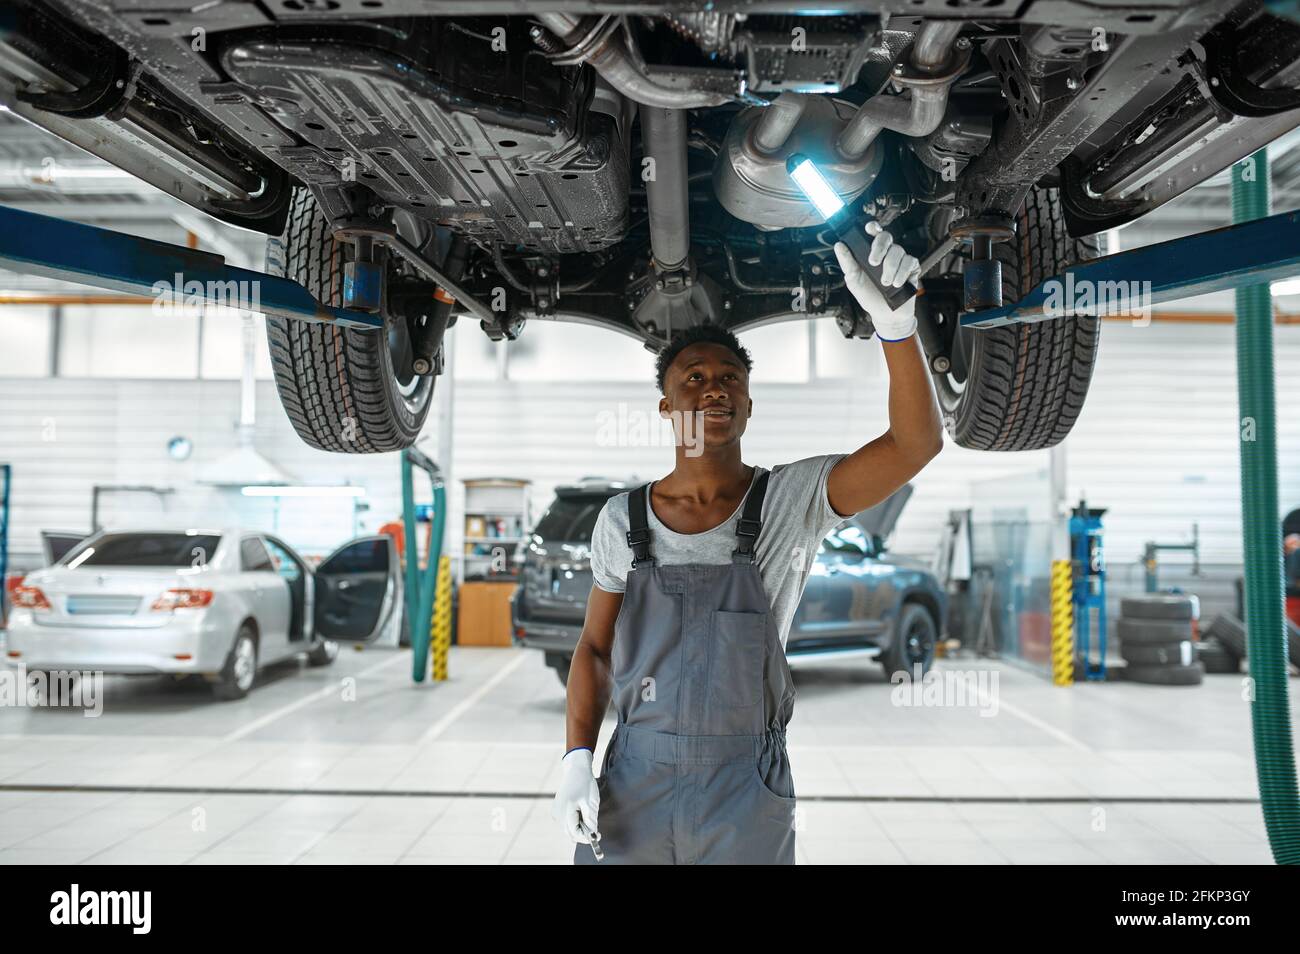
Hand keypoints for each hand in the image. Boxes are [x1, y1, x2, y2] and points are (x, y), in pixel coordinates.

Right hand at [551, 747, 599, 842]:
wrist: (576, 770)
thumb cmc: (585, 785)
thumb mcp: (591, 803)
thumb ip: (591, 821)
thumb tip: (593, 836)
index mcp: (566, 811)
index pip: (575, 833)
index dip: (587, 838)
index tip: (599, 836)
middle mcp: (558, 814)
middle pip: (570, 833)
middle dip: (583, 834)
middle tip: (595, 829)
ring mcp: (555, 812)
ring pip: (568, 829)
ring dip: (578, 829)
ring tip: (587, 817)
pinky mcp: (556, 810)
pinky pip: (565, 823)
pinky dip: (574, 823)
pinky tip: (580, 813)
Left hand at [833, 221, 920, 341]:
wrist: (886, 315)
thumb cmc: (870, 296)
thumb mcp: (854, 281)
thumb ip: (847, 263)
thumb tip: (839, 246)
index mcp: (871, 252)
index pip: (873, 233)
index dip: (873, 227)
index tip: (870, 229)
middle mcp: (886, 253)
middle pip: (886, 237)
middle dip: (879, 248)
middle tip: (873, 263)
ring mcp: (900, 259)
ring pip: (898, 251)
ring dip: (890, 267)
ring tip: (885, 283)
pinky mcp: (912, 267)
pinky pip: (909, 262)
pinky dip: (902, 273)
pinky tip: (896, 284)